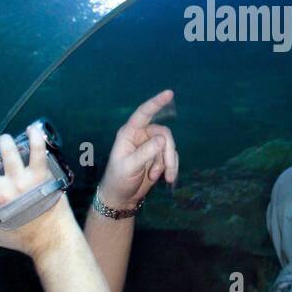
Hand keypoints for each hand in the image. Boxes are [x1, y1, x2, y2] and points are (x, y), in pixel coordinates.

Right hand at [0, 122, 75, 259]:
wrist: (52, 241)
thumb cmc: (23, 239)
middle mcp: (3, 192)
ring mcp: (22, 183)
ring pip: (6, 149)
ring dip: (3, 141)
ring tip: (5, 143)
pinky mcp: (41, 176)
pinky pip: (37, 150)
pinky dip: (34, 136)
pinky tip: (31, 130)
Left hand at [97, 89, 178, 210]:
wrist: (122, 198)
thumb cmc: (119, 180)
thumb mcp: (130, 167)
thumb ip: (145, 153)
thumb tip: (162, 140)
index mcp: (129, 133)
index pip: (143, 114)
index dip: (156, 103)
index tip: (169, 93)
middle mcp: (141, 136)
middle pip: (164, 134)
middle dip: (168, 153)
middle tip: (167, 172)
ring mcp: (151, 146)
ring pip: (170, 147)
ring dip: (169, 164)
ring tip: (162, 179)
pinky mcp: (159, 157)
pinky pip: (172, 156)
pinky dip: (171, 168)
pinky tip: (165, 179)